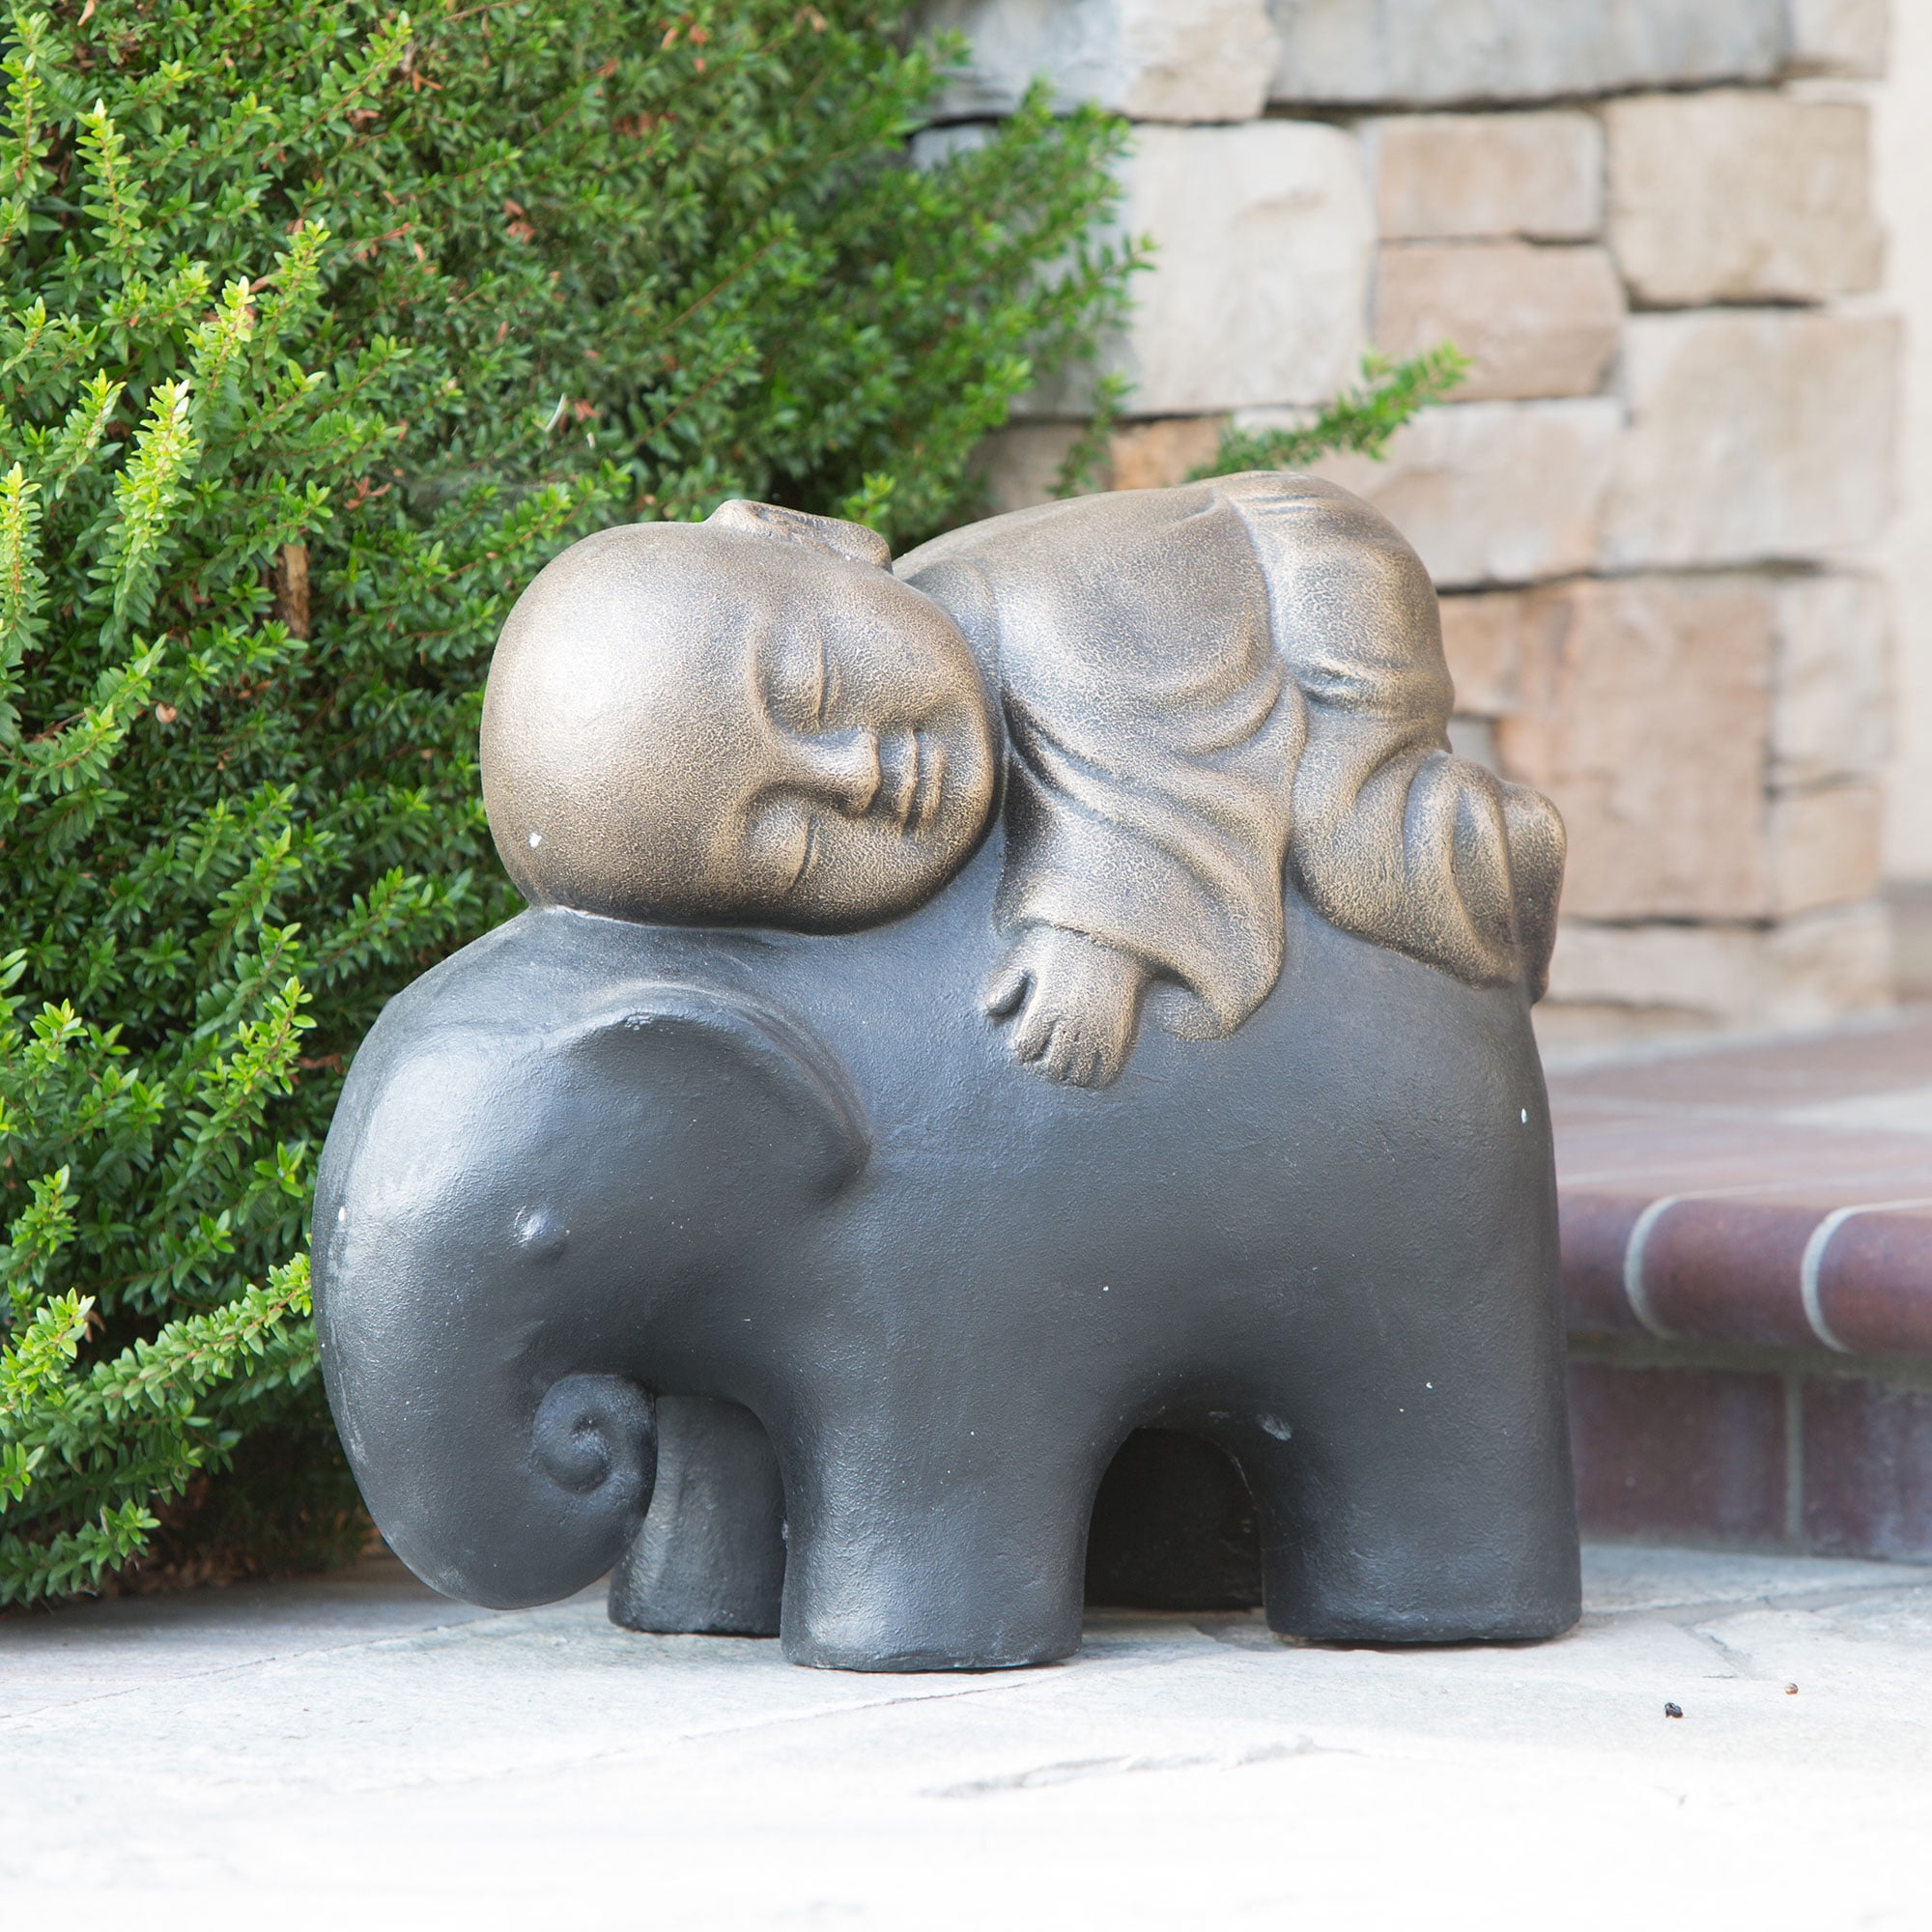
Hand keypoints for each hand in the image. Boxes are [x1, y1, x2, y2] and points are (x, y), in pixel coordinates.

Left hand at [983, 927, 1149, 1088]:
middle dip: (1046, 1067)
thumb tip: (992, 1009)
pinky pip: (1109, 1073)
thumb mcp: (1031, 954)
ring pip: (1079, 1076)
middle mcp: (1073, 1022)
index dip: (1024, 1050)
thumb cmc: (1067, 943)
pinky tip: (1091, 1066)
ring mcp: (1099, 1030)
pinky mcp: (1121, 1033)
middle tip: (1047, 1059)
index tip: (1029, 1045)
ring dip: (1071, 1075)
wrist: (1115, 935)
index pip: (1025, 1048)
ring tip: (1068, 1063)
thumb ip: (1008, 981)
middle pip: (1052, 1067)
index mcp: (1047, 1005)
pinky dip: (1098, 1078)